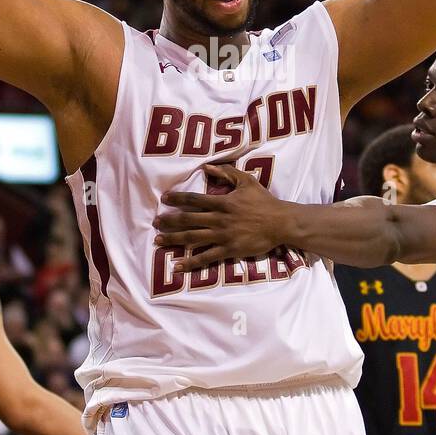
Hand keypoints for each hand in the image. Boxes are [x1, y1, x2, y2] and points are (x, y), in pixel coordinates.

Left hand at [154, 163, 289, 269]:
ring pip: (192, 238)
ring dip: (174, 239)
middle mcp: (218, 219)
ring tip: (159, 240)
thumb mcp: (247, 181)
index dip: (177, 199)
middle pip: (188, 220)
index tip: (164, 199)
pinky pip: (206, 257)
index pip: (194, 200)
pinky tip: (178, 266)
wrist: (280, 222)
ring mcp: (222, 236)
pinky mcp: (228, 250)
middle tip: (155, 222)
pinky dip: (190, 263)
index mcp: (222, 202)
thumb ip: (227, 173)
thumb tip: (208, 167)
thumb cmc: (264, 201)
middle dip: (169, 221)